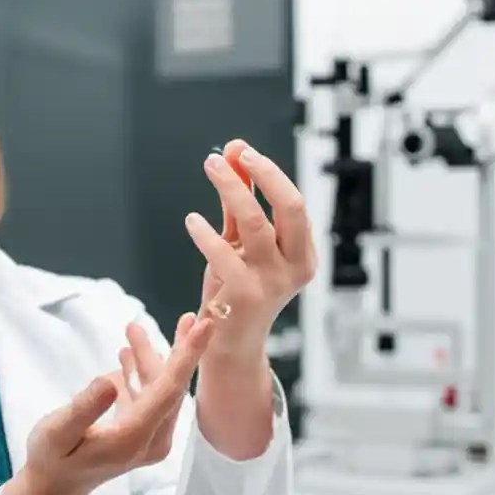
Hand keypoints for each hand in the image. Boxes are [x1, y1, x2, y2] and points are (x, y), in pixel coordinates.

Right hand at [4, 314, 214, 494]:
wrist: (53, 487)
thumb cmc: (51, 459)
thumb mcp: (58, 431)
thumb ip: (84, 408)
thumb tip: (110, 380)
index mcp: (133, 436)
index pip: (169, 389)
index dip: (187, 355)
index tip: (205, 326)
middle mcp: (150, 440)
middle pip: (172, 387)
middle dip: (178, 350)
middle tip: (188, 317)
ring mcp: (150, 441)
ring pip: (160, 391)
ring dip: (150, 360)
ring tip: (133, 331)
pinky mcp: (144, 437)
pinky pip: (151, 400)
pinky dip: (141, 376)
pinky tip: (125, 359)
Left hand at [187, 139, 316, 360]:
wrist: (228, 343)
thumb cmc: (236, 289)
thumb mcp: (241, 242)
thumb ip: (241, 199)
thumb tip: (234, 152)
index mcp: (303, 253)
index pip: (294, 203)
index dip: (268, 172)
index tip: (242, 151)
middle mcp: (296, 267)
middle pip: (291, 206)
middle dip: (265, 173)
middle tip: (238, 152)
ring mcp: (273, 282)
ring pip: (257, 223)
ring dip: (232, 189)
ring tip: (211, 167)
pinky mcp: (245, 296)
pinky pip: (224, 254)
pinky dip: (205, 233)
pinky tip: (192, 221)